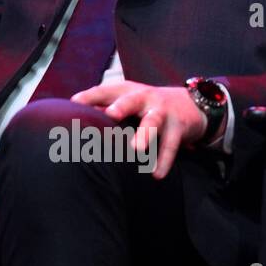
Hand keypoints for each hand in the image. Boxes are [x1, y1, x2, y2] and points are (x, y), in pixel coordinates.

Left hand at [71, 80, 206, 178]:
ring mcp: (163, 111)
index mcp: (127, 91)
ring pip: (154, 121)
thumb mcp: (127, 100)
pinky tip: (157, 174)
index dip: (90, 96)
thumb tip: (74, 118)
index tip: (74, 103)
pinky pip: (171, 145)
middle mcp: (145, 97)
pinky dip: (164, 160)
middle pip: (131, 100)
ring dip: (146, 134)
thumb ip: (103, 107)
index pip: (105, 91)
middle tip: (110, 114)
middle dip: (121, 106)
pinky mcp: (178, 127)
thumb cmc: (147, 104)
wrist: (191, 103)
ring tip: (137, 149)